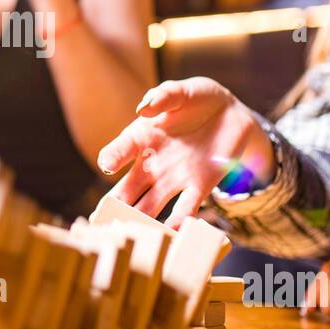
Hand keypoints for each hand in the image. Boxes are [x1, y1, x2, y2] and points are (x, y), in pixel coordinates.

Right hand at [97, 77, 275, 226]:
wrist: (230, 113)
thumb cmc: (197, 99)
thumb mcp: (181, 92)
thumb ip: (164, 97)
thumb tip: (144, 108)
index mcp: (141, 138)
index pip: (120, 150)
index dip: (112, 157)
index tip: (108, 164)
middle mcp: (151, 164)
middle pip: (127, 190)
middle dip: (114, 208)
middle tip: (100, 224)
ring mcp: (173, 178)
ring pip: (150, 205)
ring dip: (142, 221)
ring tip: (133, 236)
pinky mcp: (200, 186)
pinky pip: (187, 207)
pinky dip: (180, 220)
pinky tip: (174, 232)